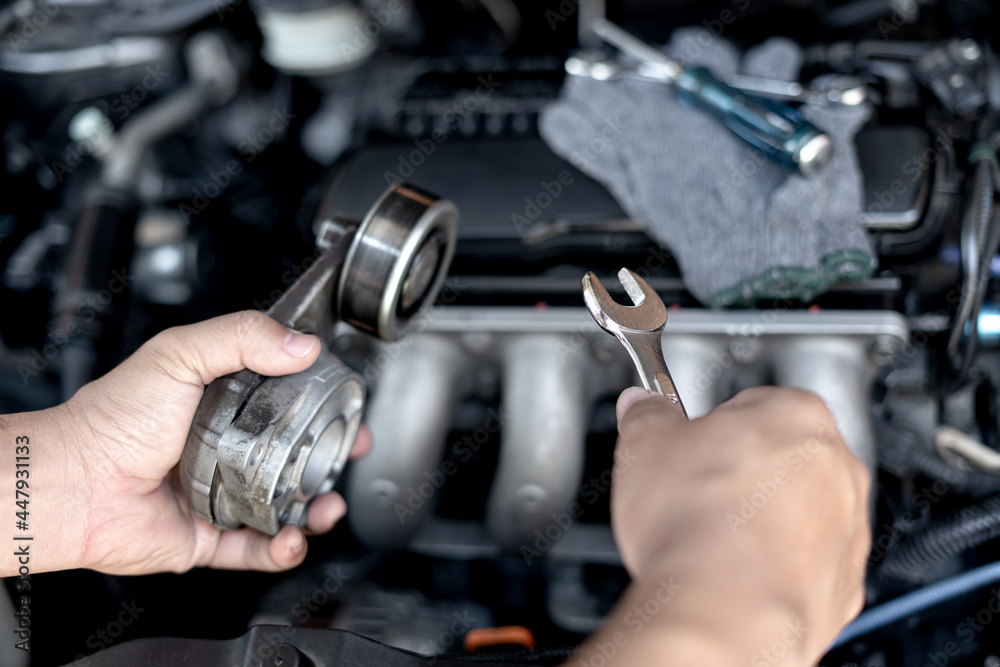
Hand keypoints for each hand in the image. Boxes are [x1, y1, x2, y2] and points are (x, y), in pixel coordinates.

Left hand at [28, 311, 370, 575]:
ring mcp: (217, 493)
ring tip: (325, 506)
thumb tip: (302, 345)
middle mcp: (222, 448)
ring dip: (313, 509)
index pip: (285, 401)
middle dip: (328, 460)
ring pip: (282, 506)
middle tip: (347, 455)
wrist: (72, 483)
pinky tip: (293, 538)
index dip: (322, 407)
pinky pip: (254, 549)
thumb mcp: (178, 354)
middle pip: (293, 456)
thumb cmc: (111, 419)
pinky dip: (281, 549)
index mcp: (219, 404)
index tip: (346, 408)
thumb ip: (242, 337)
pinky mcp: (206, 537)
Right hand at [576, 386, 869, 665]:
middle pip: (782, 455)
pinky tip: (732, 571)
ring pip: (800, 511)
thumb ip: (647, 415)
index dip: (712, 424)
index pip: (753, 401)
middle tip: (694, 489)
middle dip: (741, 471)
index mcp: (795, 413)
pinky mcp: (842, 584)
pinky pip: (806, 564)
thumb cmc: (694, 524)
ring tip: (708, 536)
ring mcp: (847, 529)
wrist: (721, 611)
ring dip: (762, 519)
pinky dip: (774, 565)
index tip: (689, 440)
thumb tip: (642, 406)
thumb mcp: (644, 444)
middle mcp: (837, 467)